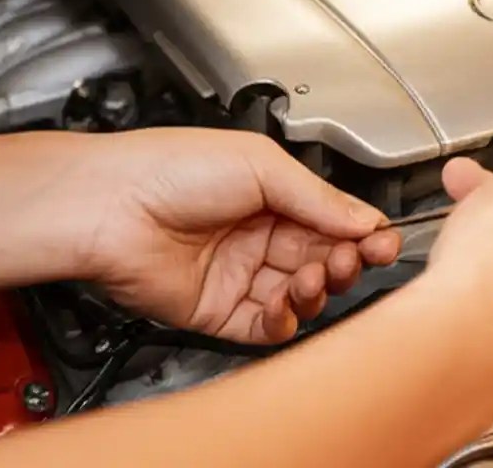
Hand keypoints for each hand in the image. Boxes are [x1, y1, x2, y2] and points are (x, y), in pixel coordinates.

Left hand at [79, 129, 400, 343]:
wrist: (109, 206)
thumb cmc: (168, 168)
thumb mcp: (261, 165)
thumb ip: (319, 197)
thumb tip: (366, 218)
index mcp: (272, 194)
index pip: (333, 220)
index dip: (361, 232)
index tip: (383, 239)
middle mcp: (259, 235)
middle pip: (324, 259)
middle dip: (346, 261)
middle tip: (353, 257)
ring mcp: (241, 275)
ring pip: (302, 296)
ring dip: (319, 289)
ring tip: (313, 275)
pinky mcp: (220, 311)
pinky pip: (268, 327)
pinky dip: (287, 321)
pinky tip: (288, 302)